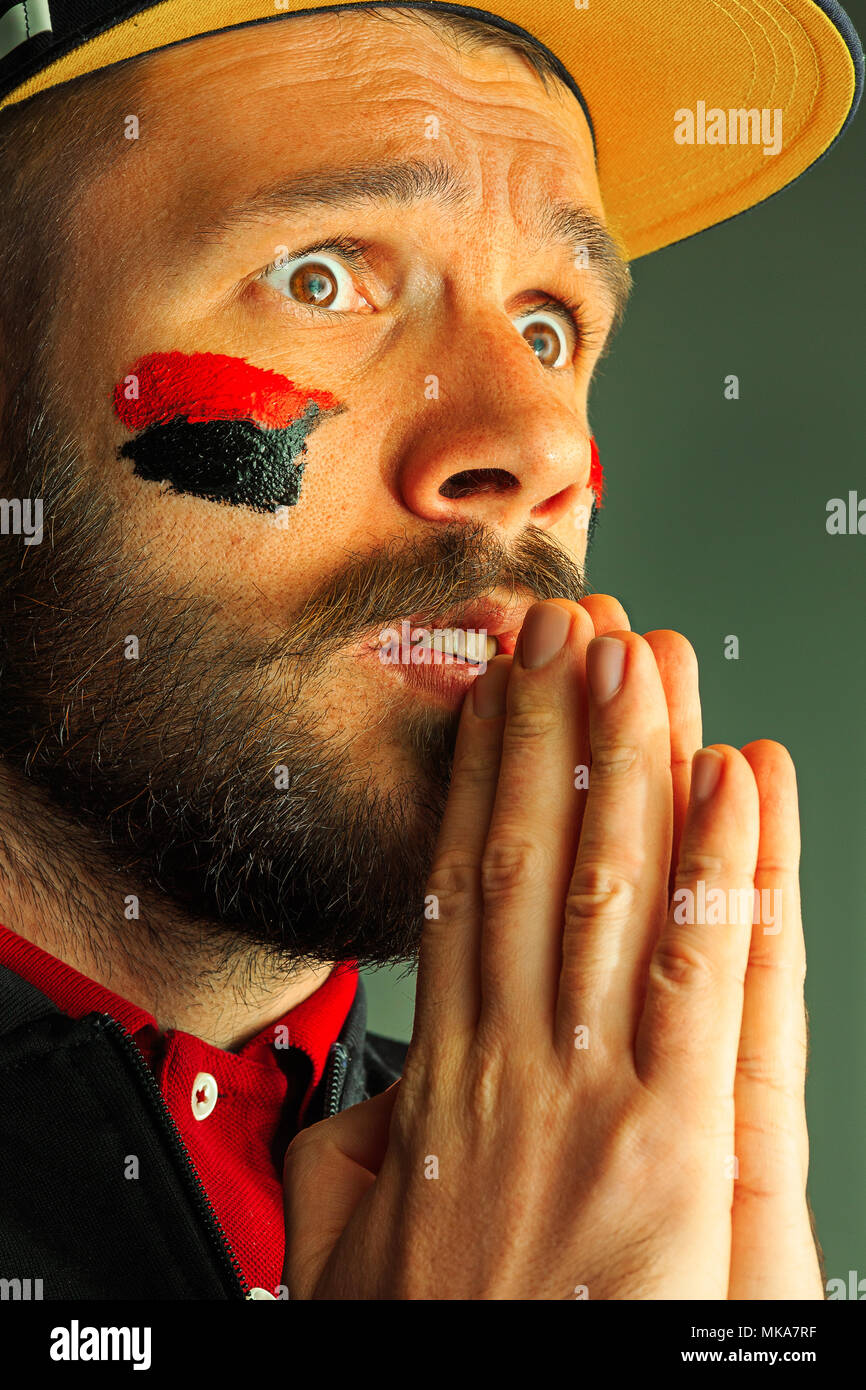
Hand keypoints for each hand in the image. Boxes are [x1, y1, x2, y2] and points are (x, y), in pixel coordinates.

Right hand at [282, 596, 820, 1298]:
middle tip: (565, 626)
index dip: (484, 777)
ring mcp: (595, 1092)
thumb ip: (355, 1151)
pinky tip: (733, 782)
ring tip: (638, 658)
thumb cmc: (437, 1357)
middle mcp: (514, 1062)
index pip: (466, 887)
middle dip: (552, 732)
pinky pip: (701, 979)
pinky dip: (720, 873)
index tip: (497, 695)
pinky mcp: (678, 1143)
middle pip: (533, 859)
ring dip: (632, 762)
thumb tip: (360, 1094)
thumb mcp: (347, 1246)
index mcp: (444, 1081)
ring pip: (612, 889)